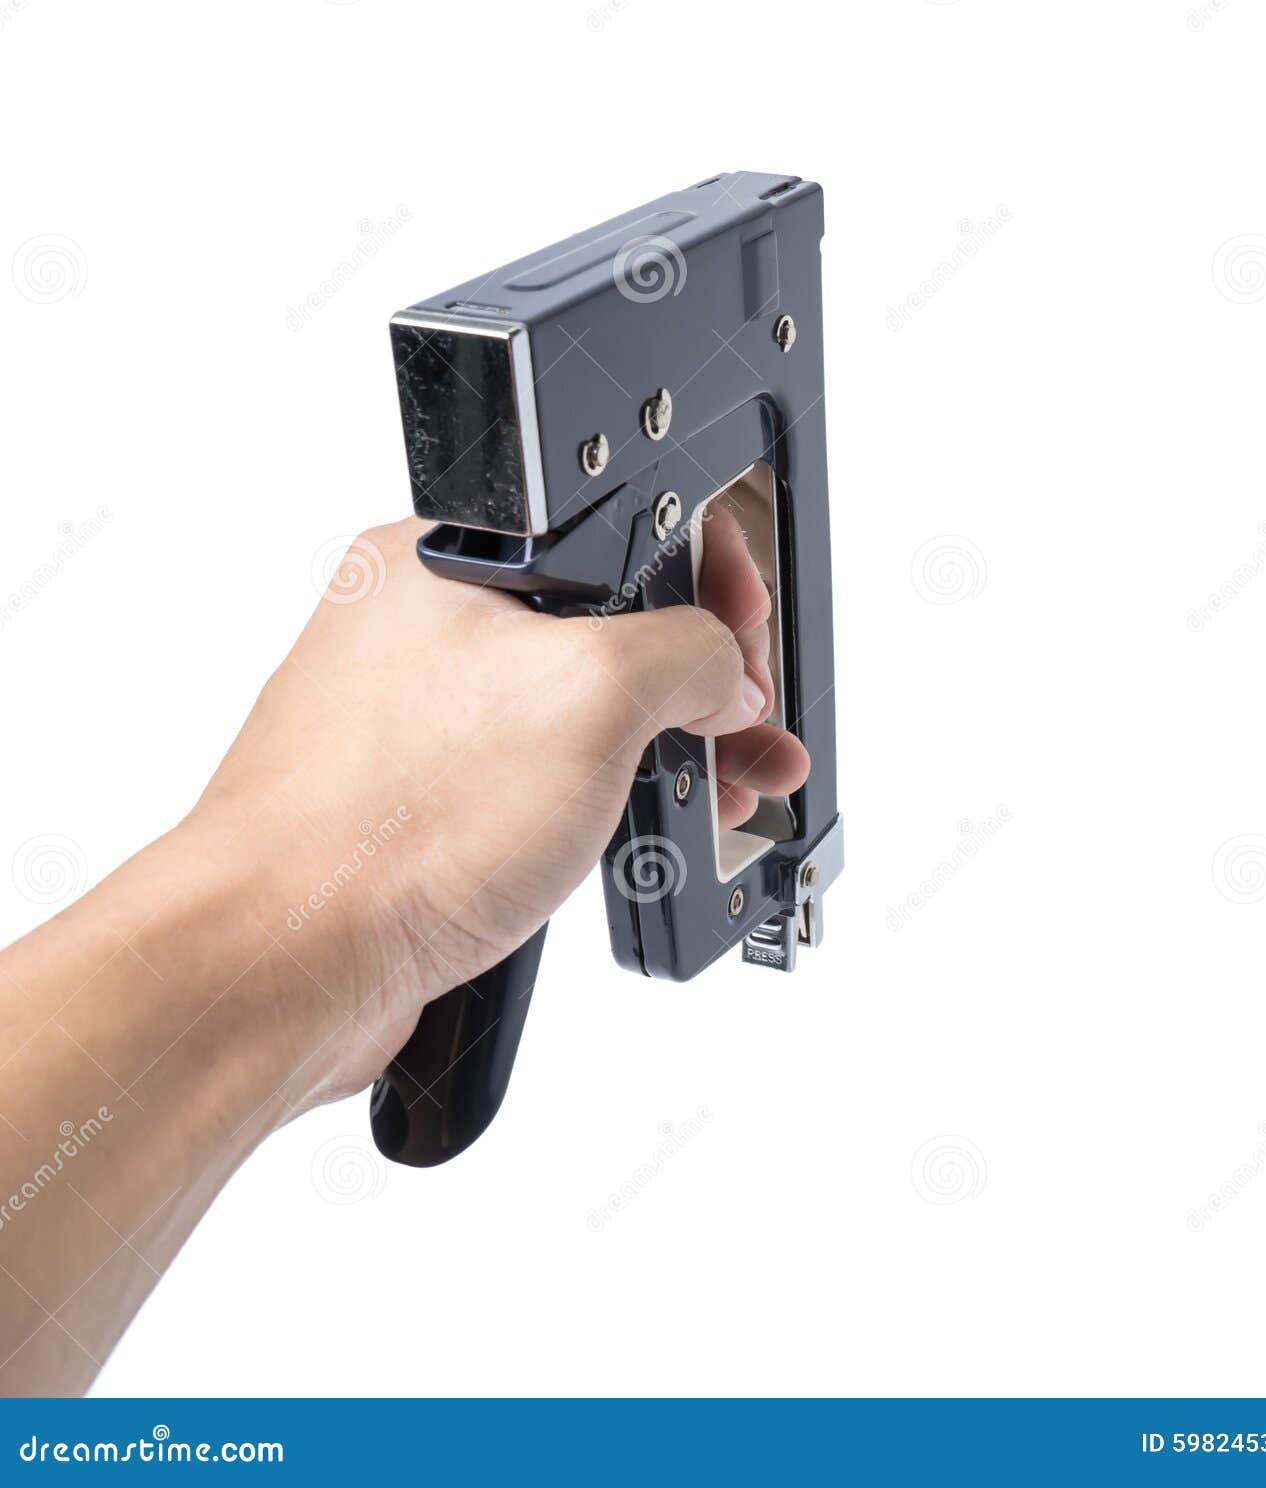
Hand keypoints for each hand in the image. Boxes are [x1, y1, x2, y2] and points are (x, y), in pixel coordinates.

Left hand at [192, 512, 809, 1102]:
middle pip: (609, 625)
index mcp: (447, 558)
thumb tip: (723, 672)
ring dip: (669, 748)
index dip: (704, 572)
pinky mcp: (430, 800)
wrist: (284, 963)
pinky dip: (609, 800)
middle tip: (749, 728)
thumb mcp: (593, 695)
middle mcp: (430, 629)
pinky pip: (544, 778)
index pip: (615, 527)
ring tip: (732, 789)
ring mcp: (427, 719)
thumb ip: (687, 654)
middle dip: (702, 681)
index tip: (747, 632)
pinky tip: (650, 832)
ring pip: (582, 711)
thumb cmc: (390, 826)